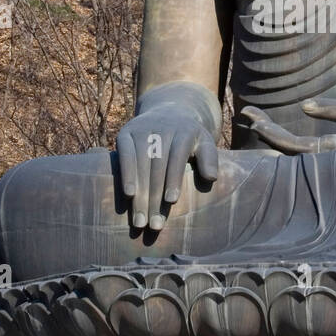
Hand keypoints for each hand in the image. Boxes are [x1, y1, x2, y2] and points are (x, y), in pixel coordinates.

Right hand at [116, 103, 217, 229]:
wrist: (169, 110)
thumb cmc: (190, 137)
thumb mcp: (205, 143)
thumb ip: (210, 159)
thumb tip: (212, 177)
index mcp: (184, 131)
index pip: (177, 157)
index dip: (174, 179)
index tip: (171, 202)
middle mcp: (161, 128)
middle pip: (157, 166)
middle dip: (154, 196)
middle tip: (154, 225)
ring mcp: (142, 130)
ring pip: (139, 164)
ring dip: (139, 194)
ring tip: (140, 221)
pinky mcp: (126, 133)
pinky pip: (124, 156)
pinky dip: (125, 176)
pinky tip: (128, 196)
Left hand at [241, 97, 335, 153]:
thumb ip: (332, 109)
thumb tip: (302, 107)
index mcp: (331, 151)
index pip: (291, 145)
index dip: (270, 133)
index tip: (253, 118)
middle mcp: (325, 162)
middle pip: (286, 151)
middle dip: (266, 131)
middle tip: (247, 113)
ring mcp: (328, 163)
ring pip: (292, 154)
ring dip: (274, 137)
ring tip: (256, 120)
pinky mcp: (332, 159)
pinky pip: (302, 154)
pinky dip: (286, 143)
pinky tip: (276, 135)